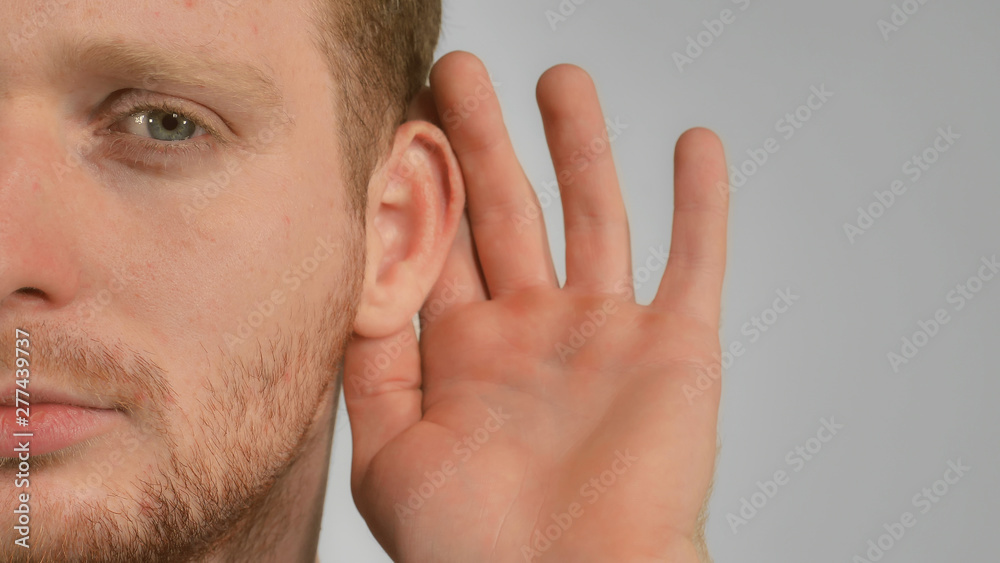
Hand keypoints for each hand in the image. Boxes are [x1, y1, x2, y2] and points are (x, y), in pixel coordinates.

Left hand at [343, 51, 728, 561]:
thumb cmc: (473, 548)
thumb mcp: (390, 455)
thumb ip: (372, 368)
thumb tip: (350, 286)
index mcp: (466, 352)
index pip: (442, 244)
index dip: (422, 182)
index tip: (401, 118)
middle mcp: (536, 331)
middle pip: (508, 209)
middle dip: (483, 138)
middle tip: (458, 71)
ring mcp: (606, 334)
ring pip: (596, 214)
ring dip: (579, 145)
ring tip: (560, 77)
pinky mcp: (675, 350)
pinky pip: (695, 260)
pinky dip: (702, 203)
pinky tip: (694, 144)